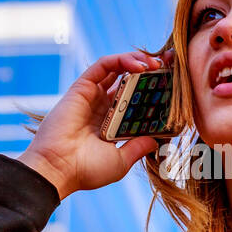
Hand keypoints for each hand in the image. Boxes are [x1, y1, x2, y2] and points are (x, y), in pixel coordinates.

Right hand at [17, 48, 173, 198]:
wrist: (59, 169)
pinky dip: (122, 60)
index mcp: (111, 124)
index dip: (152, 89)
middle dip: (150, 70)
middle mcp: (102, 107)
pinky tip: (140, 66)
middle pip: (129, 80)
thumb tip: (156, 139)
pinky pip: (103, 65)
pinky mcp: (82, 87)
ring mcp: (92, 96)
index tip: (173, 84)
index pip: (135, 99)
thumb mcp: (121, 161)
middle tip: (170, 65)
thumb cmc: (86, 170)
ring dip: (139, 61)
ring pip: (117, 68)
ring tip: (157, 64)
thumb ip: (138, 147)